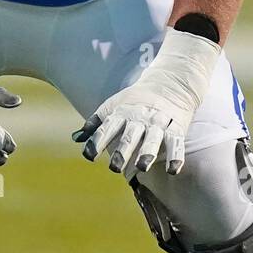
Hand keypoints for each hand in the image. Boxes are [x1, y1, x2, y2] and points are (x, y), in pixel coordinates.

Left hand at [72, 27, 220, 178]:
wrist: (170, 83)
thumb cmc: (136, 99)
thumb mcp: (113, 105)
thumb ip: (95, 123)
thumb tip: (75, 139)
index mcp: (122, 112)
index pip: (107, 128)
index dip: (97, 141)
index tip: (89, 156)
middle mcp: (140, 118)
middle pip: (130, 135)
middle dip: (123, 151)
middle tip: (115, 167)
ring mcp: (158, 122)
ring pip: (153, 139)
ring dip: (147, 152)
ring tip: (143, 166)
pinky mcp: (177, 127)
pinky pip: (176, 142)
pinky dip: (175, 156)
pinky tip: (173, 169)